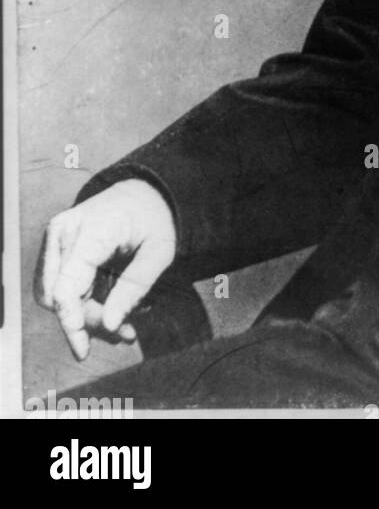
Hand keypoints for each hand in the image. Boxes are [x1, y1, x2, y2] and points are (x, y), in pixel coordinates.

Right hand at [35, 179, 176, 360]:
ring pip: (54, 296)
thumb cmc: (155, 220)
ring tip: (124, 324)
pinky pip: (57, 285)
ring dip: (84, 316)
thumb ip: (135, 289)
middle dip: (88, 321)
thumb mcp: (160, 253)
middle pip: (58, 297)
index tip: (84, 351)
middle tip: (126, 331)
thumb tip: (110, 326)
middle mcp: (64, 231)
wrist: (143, 191)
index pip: (66, 289)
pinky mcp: (54, 245)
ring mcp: (55, 236)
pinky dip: (80, 303)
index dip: (72, 324)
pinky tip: (110, 309)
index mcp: (91, 230)